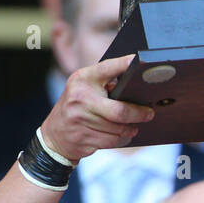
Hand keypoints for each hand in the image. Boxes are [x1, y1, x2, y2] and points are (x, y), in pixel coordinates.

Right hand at [39, 56, 155, 160]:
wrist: (54, 134)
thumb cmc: (78, 106)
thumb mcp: (84, 87)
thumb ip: (104, 82)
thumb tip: (137, 83)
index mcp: (82, 79)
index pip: (107, 68)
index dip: (125, 64)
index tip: (140, 61)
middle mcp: (80, 98)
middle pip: (120, 111)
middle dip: (139, 114)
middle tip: (149, 113)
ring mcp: (80, 119)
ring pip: (118, 129)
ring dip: (130, 129)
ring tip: (134, 126)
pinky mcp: (83, 137)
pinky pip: (113, 141)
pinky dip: (123, 139)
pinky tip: (124, 135)